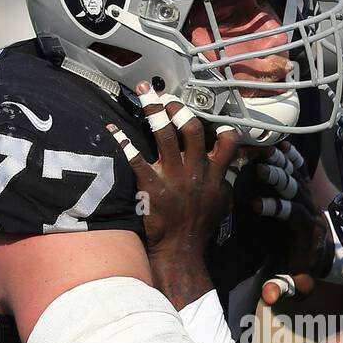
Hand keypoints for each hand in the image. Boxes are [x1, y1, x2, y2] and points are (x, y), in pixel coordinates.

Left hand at [107, 86, 238, 307]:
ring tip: (145, 92)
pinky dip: (122, 140)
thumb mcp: (222, 204)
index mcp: (214, 174)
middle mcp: (194, 169)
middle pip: (191, 128)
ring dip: (154, 109)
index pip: (226, 142)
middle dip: (179, 107)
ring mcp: (171, 175)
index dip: (220, 126)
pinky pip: (134, 157)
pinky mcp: (150, 184)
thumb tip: (230, 169)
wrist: (180, 250)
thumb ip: (225, 182)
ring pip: (164, 134)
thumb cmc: (200, 228)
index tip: (211, 117)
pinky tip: (111, 128)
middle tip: (167, 96)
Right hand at [249, 142, 333, 304]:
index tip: (255, 204)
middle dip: (280, 179)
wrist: (321, 258)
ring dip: (283, 162)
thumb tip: (270, 296)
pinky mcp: (307, 192)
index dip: (278, 208)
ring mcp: (311, 199)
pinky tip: (281, 144)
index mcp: (308, 233)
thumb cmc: (301, 271)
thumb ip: (283, 288)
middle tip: (260, 168)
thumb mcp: (294, 284)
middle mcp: (312, 212)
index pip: (295, 216)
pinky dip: (293, 157)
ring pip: (299, 176)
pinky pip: (302, 170)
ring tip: (265, 149)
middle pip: (298, 190)